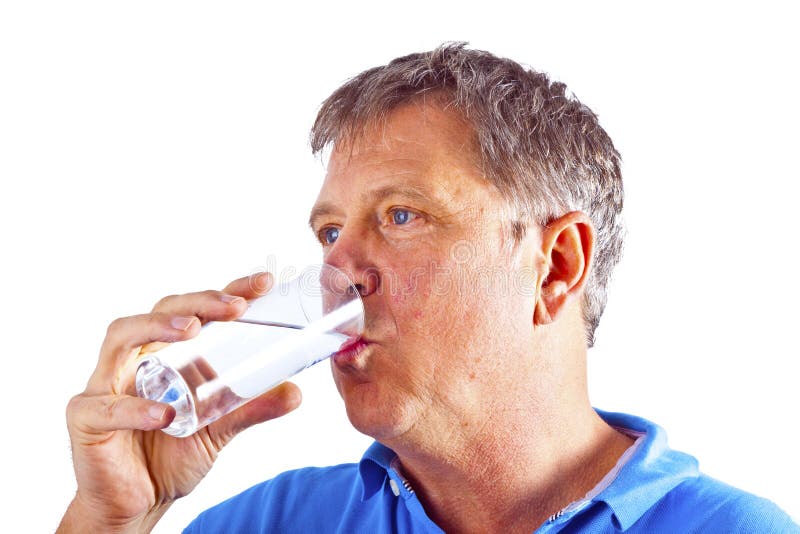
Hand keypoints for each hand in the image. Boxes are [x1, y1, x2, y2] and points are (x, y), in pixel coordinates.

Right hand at [58, 273, 301, 532]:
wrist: (136, 505)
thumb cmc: (170, 456)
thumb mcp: (219, 430)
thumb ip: (251, 408)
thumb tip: (296, 392)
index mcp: (170, 355)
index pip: (196, 310)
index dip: (226, 292)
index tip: (262, 282)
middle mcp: (138, 359)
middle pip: (161, 310)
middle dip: (199, 302)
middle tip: (235, 306)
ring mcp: (107, 384)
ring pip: (121, 337)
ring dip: (157, 327)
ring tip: (191, 329)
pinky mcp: (86, 418)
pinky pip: (105, 406)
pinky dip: (135, 407)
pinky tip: (163, 414)